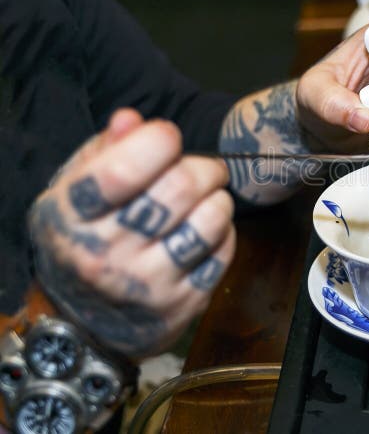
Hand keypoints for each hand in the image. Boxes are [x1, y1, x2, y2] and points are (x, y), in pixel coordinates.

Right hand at [29, 109, 234, 358]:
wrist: (82, 321)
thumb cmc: (85, 237)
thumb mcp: (74, 191)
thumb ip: (104, 151)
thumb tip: (133, 119)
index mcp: (71, 217)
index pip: (122, 171)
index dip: (157, 141)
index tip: (167, 136)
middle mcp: (105, 255)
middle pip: (178, 190)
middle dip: (203, 167)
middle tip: (204, 168)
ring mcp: (146, 285)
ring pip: (209, 220)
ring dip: (219, 198)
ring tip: (208, 196)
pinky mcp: (181, 305)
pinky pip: (223, 252)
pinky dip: (225, 231)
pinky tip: (207, 228)